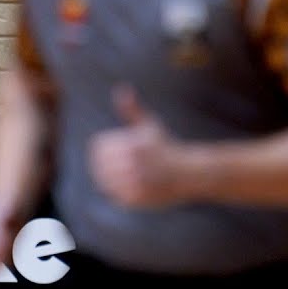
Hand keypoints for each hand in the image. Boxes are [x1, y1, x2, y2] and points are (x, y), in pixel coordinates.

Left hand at [88, 87, 193, 207]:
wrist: (188, 173)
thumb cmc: (165, 147)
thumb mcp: (149, 125)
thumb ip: (132, 109)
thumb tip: (121, 90)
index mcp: (133, 145)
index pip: (98, 147)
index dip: (103, 149)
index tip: (113, 152)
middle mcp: (134, 164)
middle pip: (99, 165)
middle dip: (105, 164)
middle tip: (117, 166)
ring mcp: (135, 182)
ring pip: (104, 181)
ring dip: (109, 179)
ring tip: (123, 176)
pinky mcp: (137, 198)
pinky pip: (115, 196)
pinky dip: (118, 193)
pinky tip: (129, 187)